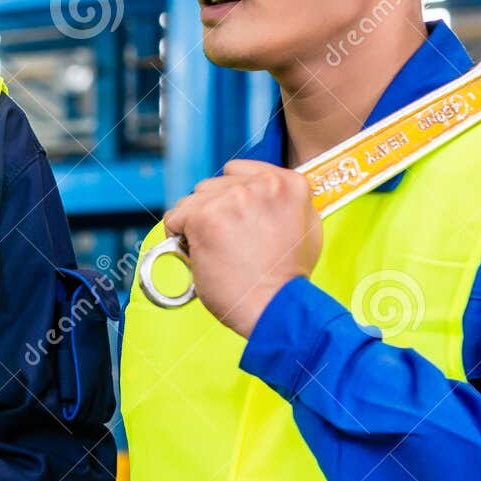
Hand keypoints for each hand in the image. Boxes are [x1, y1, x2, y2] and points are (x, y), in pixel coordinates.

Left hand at [161, 158, 321, 337]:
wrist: (275, 309)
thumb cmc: (287, 279)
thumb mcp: (306, 229)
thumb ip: (283, 203)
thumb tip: (258, 191)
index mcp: (290, 183)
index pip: (238, 171)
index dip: (230, 198)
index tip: (233, 220)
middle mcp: (262, 184)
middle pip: (213, 186)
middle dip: (213, 212)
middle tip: (227, 244)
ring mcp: (232, 198)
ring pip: (192, 200)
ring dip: (195, 224)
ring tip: (215, 251)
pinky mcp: (205, 217)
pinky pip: (175, 218)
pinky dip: (178, 237)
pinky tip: (198, 254)